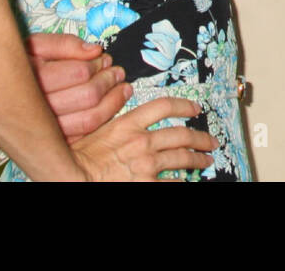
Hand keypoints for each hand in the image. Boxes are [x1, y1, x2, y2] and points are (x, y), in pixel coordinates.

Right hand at [25, 33, 130, 140]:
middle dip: (108, 82)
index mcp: (35, 79)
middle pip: (87, 97)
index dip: (98, 65)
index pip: (79, 73)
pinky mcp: (52, 140)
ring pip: (89, 120)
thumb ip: (64, 44)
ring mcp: (46, 128)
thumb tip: (94, 50)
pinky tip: (109, 107)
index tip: (106, 58)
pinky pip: (83, 135)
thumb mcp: (35, 45)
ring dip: (113, 103)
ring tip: (122, 89)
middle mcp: (40, 107)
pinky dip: (101, 121)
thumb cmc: (19, 66)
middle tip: (118, 72)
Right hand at [69, 98, 216, 180]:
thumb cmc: (79, 158)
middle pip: (182, 134)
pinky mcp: (147, 184)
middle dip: (200, 138)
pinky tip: (188, 180)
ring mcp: (147, 164)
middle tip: (210, 141)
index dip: (184, 105)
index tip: (195, 109)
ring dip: (198, 159)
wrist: (74, 179)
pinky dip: (183, 181)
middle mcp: (142, 142)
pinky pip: (173, 182)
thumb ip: (115, 117)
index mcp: (129, 124)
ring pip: (182, 158)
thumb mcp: (96, 129)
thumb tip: (126, 99)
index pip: (164, 106)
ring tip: (206, 160)